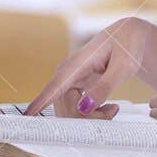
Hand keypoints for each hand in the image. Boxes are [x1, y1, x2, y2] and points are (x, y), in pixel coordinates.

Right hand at [24, 17, 155, 117]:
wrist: (129, 37)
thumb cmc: (128, 46)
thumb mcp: (123, 66)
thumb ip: (104, 86)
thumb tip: (84, 107)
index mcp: (77, 64)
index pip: (54, 86)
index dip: (40, 103)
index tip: (27, 116)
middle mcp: (67, 73)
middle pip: (64, 108)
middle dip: (86, 119)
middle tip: (112, 112)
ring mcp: (69, 82)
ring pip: (70, 112)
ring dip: (91, 118)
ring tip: (113, 109)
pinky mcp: (75, 89)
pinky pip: (76, 110)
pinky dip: (92, 116)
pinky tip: (109, 109)